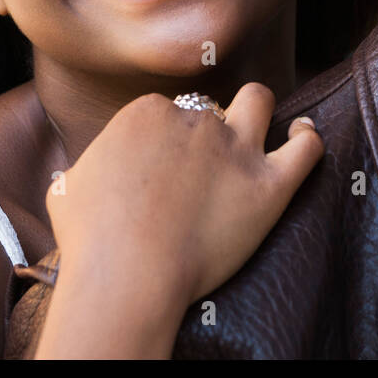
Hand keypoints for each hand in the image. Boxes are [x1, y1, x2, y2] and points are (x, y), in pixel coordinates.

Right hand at [46, 83, 322, 308]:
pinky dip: (309, 136)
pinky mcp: (270, 185)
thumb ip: (88, 169)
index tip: (162, 169)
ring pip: (258, 102)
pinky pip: (306, 147)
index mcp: (148, 112)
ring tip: (261, 125)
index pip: (167, 112)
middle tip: (199, 165)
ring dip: (258, 109)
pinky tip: (304, 135)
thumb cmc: (91, 240)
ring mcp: (236, 149)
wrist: (129, 275)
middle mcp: (196, 120)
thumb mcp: (67, 189)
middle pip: (209, 111)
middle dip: (204, 131)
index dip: (166, 141)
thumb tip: (83, 174)